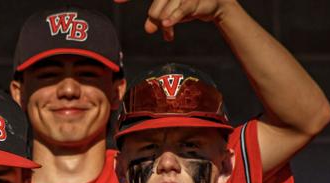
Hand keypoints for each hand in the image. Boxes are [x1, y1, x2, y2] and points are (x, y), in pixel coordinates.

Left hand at [114, 0, 230, 40]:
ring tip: (168, 33)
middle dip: (155, 22)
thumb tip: (149, 29)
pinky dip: (172, 20)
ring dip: (164, 26)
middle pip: (153, 11)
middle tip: (162, 29)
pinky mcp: (193, 1)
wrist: (214, 3)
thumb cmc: (189, 5)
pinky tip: (166, 26)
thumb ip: (158, 18)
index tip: (116, 0)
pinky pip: (180, 11)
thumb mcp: (171, 12)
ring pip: (163, 14)